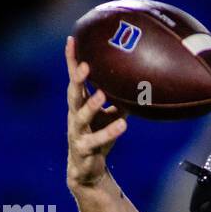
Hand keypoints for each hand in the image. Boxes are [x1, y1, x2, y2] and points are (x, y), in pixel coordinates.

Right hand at [65, 36, 127, 190]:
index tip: (72, 40)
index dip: (72, 61)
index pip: (74, 79)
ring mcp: (77, 133)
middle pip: (73, 94)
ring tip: (102, 93)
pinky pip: (96, 140)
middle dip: (77, 79)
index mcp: (79, 106)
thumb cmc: (98, 139)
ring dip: (91, 105)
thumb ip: (118, 101)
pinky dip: (109, 133)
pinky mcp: (83, 150)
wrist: (87, 171)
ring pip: (81, 117)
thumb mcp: (110, 117)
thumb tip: (139, 84)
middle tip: (86, 65)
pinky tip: (123, 125)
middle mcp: (74, 116)